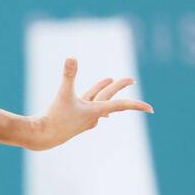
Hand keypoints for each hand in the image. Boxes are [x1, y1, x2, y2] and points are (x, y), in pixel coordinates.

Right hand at [30, 58, 152, 150]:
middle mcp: (93, 116)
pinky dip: (92, 99)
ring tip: (109, 80)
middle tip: (131, 80)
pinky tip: (92, 102)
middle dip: (119, 87)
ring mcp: (85, 119)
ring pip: (97, 101)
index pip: (120, 105)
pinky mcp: (75, 120)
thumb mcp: (63, 94)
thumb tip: (72, 58)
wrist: (44, 136)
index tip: (151, 109)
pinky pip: (88, 107)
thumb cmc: (55, 117)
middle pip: (110, 99)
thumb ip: (68, 75)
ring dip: (103, 90)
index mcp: (95, 111)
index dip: (136, 105)